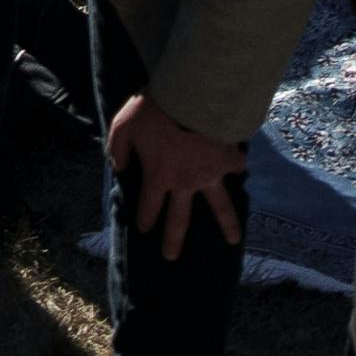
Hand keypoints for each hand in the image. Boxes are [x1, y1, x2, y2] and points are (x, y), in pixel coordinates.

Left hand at [109, 93, 248, 255]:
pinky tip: (238, 173)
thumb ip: (117, 148)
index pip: (149, 205)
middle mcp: (185, 183)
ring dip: (227, 225)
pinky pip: (235, 168)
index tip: (144, 229)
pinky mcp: (227, 162)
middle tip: (171, 257)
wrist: (191, 99)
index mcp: (159, 176)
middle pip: (179, 219)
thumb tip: (118, 167)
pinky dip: (236, 170)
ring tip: (232, 241)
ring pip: (220, 208)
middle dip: (173, 239)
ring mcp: (210, 175)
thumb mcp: (123, 126)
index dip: (146, 218)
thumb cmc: (153, 112)